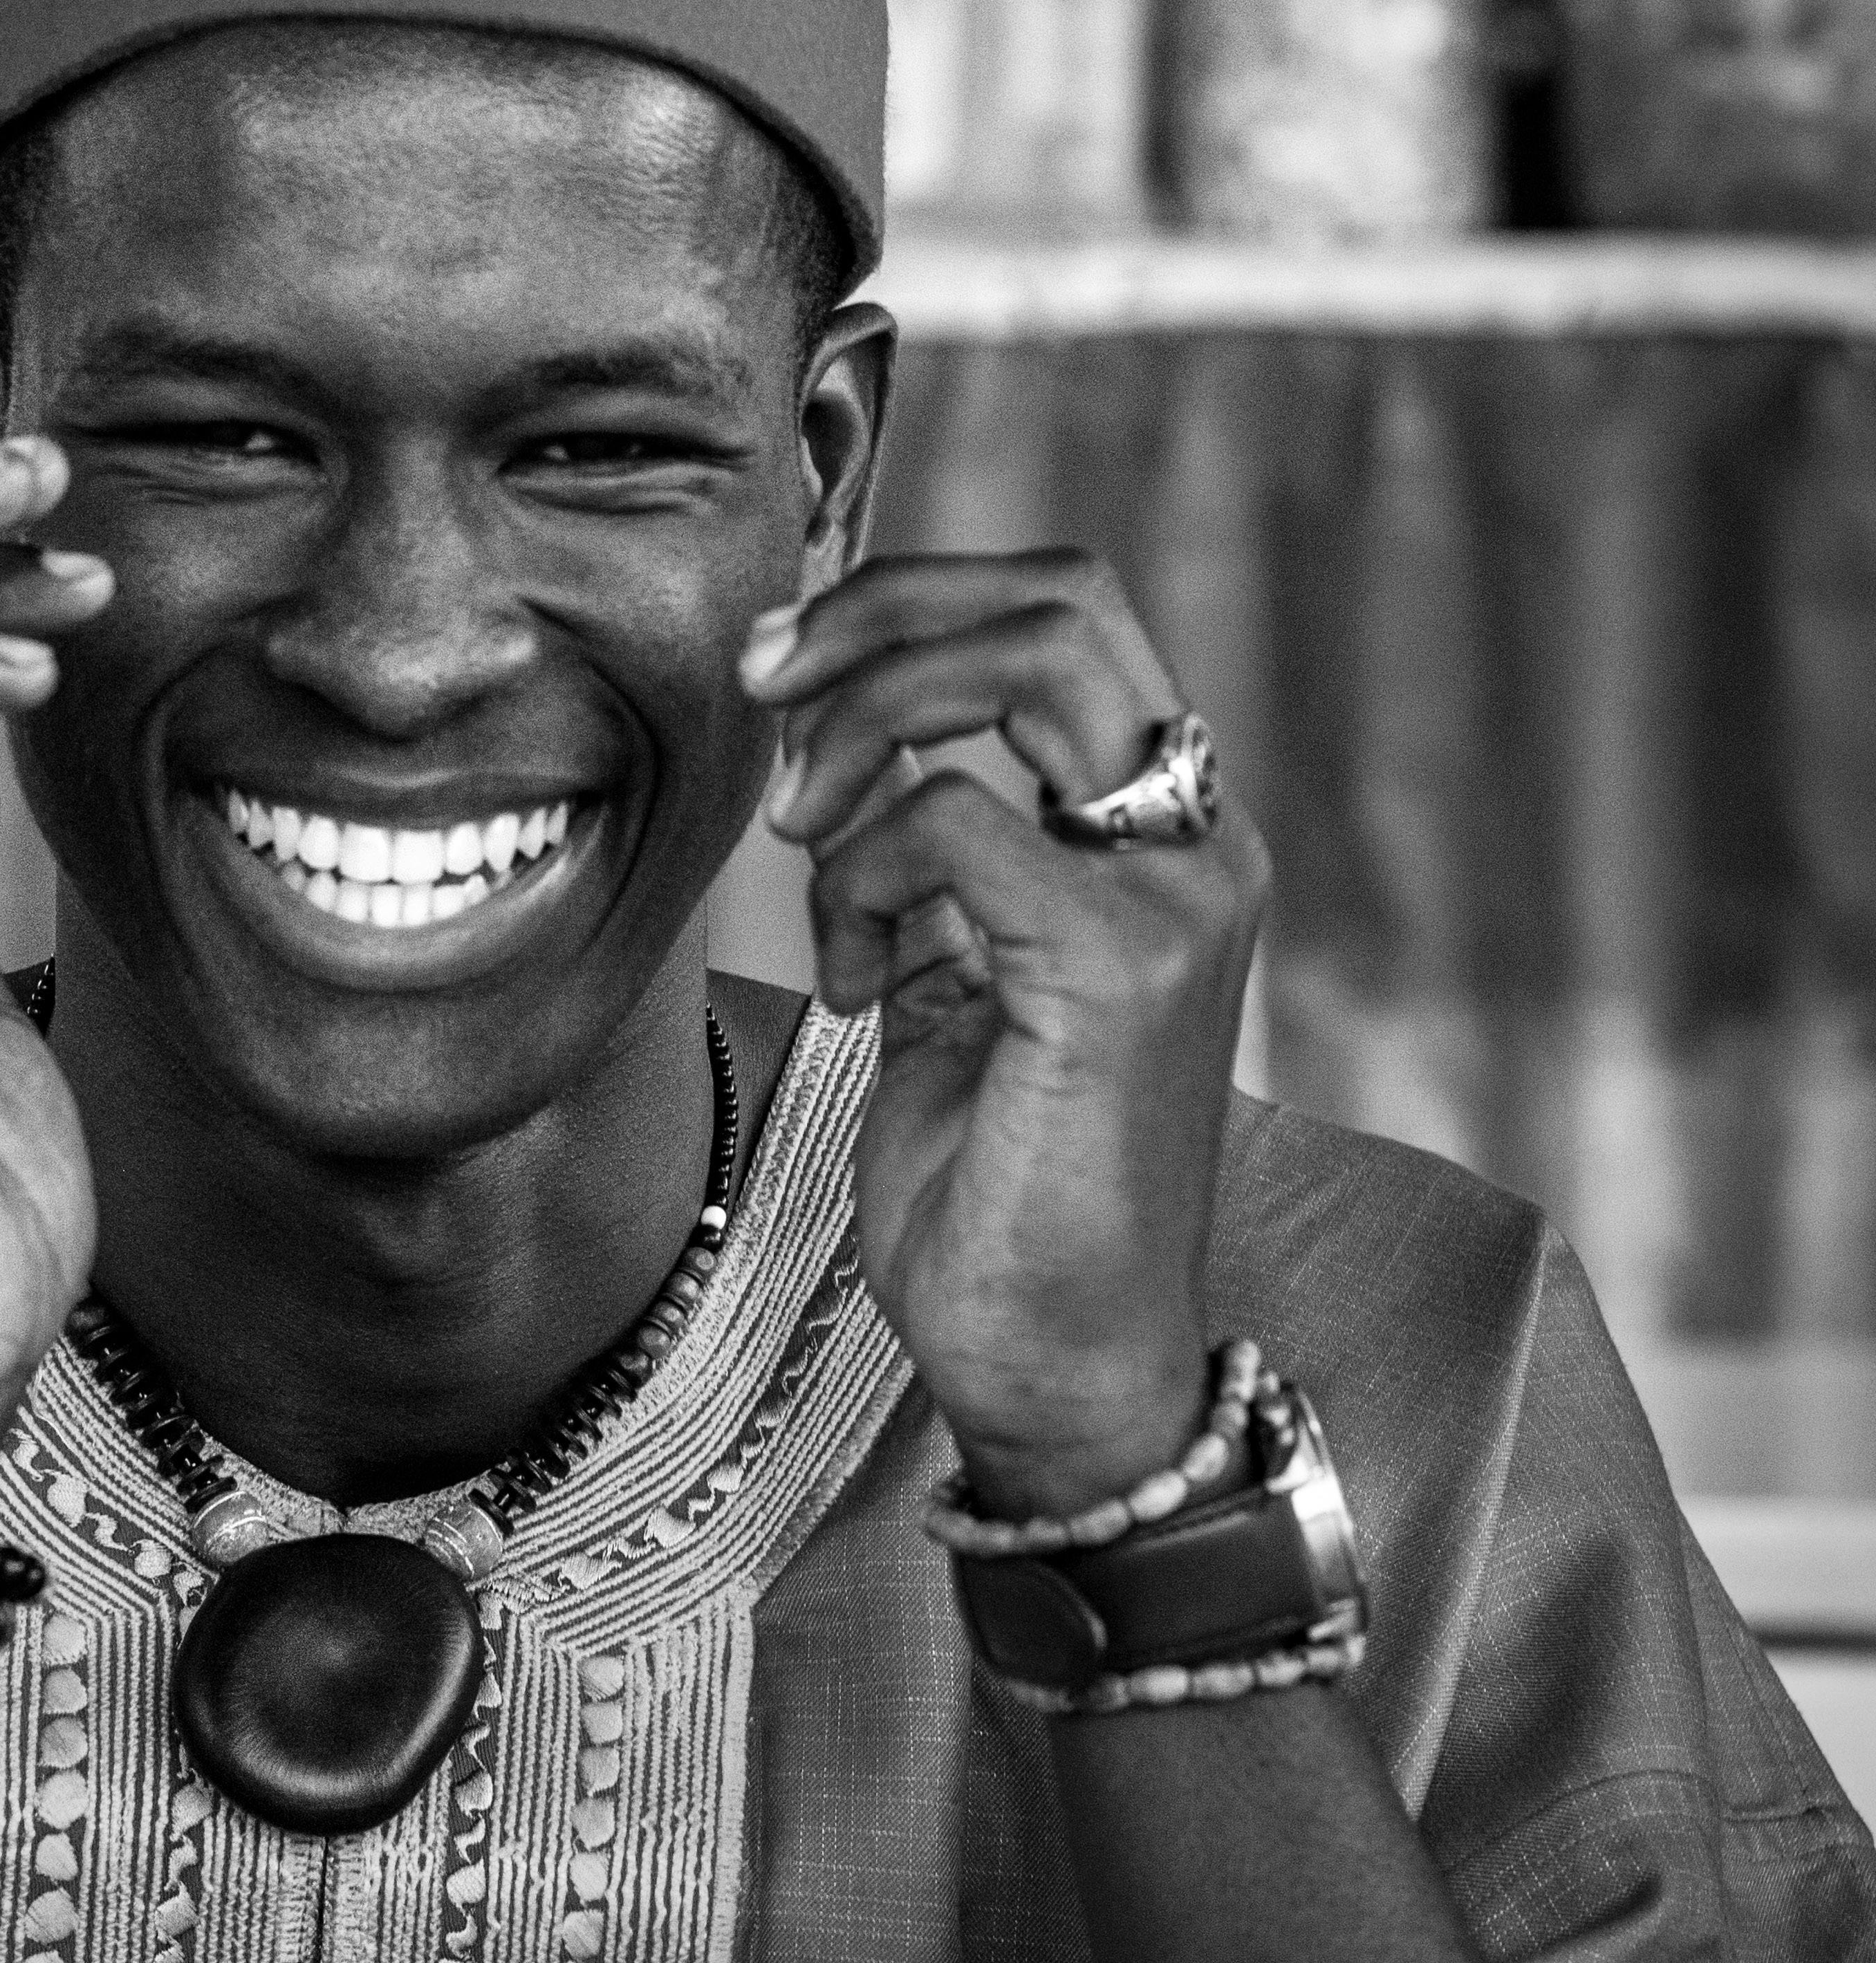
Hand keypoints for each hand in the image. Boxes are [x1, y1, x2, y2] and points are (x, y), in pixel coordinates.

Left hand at [741, 554, 1266, 1521]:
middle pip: (1062, 593)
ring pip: (1028, 658)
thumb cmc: (1002, 1196)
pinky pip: (953, 818)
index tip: (783, 659)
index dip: (913, 599)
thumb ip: (932, 866)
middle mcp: (1198, 842)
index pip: (1066, 614)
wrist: (1059, 1369)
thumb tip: (844, 752)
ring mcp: (1176, 892)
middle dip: (883, 607)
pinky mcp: (1121, 960)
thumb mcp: (954, 985)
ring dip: (867, 711)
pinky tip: (853, 980)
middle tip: (764, 678)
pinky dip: (861, 872)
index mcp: (1167, 837)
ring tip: (798, 828)